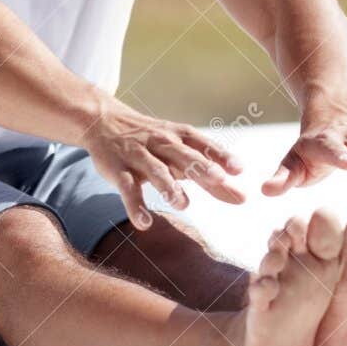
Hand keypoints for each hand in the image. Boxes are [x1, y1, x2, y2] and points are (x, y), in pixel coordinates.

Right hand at [79, 97, 246, 228]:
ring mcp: (138, 155)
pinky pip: (127, 187)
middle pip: (182, 154)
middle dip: (200, 166)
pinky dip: (135, 205)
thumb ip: (210, 179)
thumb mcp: (181, 155)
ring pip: (156, 170)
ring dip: (169, 186)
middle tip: (219, 179)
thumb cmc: (153, 143)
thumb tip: (242, 197)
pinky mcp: (117, 169)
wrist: (104, 122)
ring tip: (183, 205)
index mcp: (179, 136)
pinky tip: (144, 223)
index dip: (221, 155)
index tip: (239, 169)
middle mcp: (160, 142)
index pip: (203, 144)